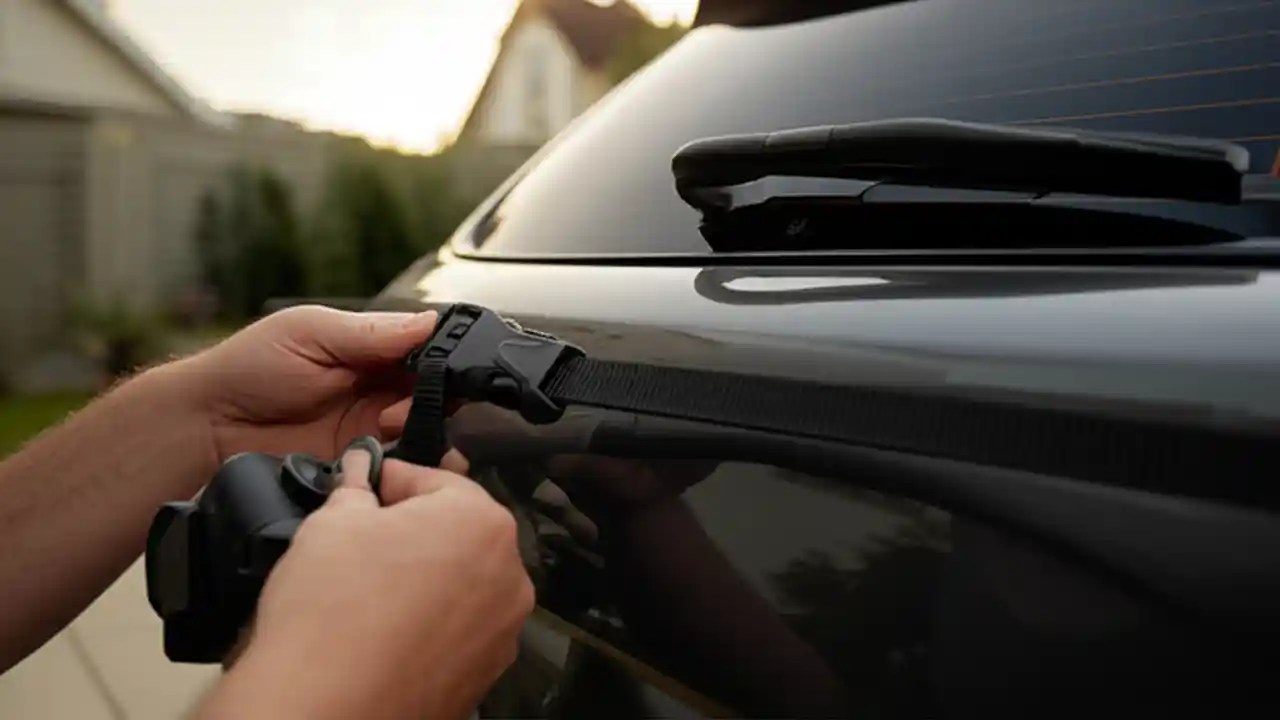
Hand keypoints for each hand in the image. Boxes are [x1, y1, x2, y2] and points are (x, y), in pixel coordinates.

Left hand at [184, 306, 436, 462]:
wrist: (208, 426)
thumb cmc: (250, 367)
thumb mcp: (310, 332)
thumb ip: (371, 332)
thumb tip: (429, 321)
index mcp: (372, 346)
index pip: (427, 348)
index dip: (443, 357)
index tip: (443, 365)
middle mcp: (380, 386)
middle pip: (436, 390)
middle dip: (434, 395)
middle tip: (404, 399)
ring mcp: (372, 425)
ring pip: (426, 426)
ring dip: (420, 425)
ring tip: (390, 422)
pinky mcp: (362, 460)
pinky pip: (400, 461)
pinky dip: (406, 459)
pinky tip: (392, 451)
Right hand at [201, 450, 533, 719]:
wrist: (330, 710)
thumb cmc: (333, 604)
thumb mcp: (333, 523)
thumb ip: (356, 491)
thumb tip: (360, 472)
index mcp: (483, 522)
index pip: (436, 481)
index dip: (391, 481)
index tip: (361, 487)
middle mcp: (510, 574)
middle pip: (458, 534)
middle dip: (414, 531)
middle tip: (361, 540)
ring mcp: (504, 629)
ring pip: (462, 583)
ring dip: (426, 578)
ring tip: (370, 591)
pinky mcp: (486, 674)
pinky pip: (458, 631)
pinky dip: (429, 624)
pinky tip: (386, 632)